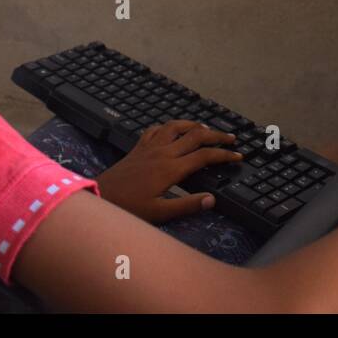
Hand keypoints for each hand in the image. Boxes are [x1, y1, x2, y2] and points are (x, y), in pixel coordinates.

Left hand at [96, 120, 242, 222]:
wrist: (99, 197)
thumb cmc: (129, 208)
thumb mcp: (160, 213)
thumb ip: (187, 205)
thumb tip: (212, 200)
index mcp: (171, 168)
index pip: (204, 156)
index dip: (224, 155)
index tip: (238, 156)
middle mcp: (162, 152)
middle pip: (195, 135)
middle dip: (217, 135)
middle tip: (232, 138)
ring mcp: (149, 147)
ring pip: (176, 126)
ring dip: (194, 124)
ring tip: (206, 128)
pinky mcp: (138, 148)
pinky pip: (156, 129)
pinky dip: (169, 126)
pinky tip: (172, 130)